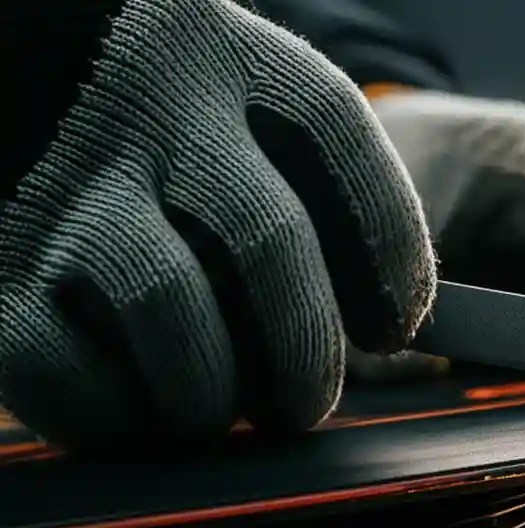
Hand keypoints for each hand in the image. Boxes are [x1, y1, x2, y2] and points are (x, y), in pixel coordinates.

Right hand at [0, 0, 434, 448]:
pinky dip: (114, 416)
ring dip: (213, 389)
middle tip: (308, 401)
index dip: (389, 242)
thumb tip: (384, 330)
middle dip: (307, 348)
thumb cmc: (131, 132)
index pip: (332, 124)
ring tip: (216, 410)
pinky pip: (63, 367)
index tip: (400, 327)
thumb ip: (289, 177)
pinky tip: (134, 409)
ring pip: (171, 303)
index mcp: (212, 48)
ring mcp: (60, 181)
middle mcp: (140, 104)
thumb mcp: (208, 102)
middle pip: (267, 236)